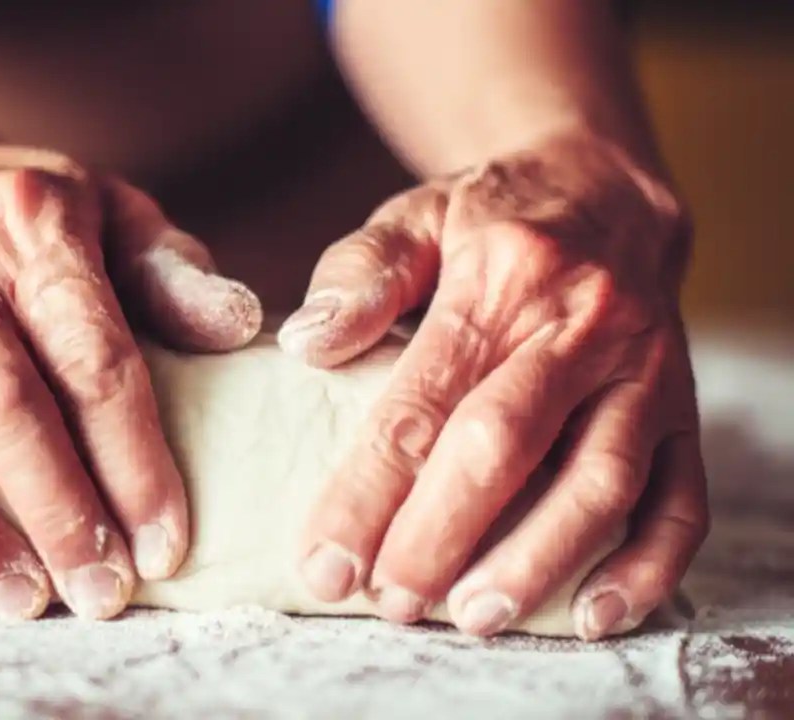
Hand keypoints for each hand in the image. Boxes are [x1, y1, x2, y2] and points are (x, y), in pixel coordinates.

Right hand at [0, 143, 260, 619]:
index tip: (163, 548)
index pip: (92, 359)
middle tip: (98, 596)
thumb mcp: (113, 216)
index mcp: (30, 222)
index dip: (132, 463)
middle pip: (0, 407)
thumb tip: (239, 327)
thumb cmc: (28, 221)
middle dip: (55, 515)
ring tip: (18, 602)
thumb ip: (174, 274)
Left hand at [283, 131, 707, 638]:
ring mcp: (646, 373)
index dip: (369, 489)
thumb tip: (306, 344)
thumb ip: (360, 275)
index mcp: (504, 279)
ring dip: (537, 559)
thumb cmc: (487, 221)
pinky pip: (681, 498)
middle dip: (442, 534)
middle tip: (390, 601)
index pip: (423, 400)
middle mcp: (585, 326)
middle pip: (508, 444)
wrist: (604, 193)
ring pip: (600, 479)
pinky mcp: (684, 413)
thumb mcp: (413, 219)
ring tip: (473, 617)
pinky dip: (646, 566)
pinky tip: (592, 614)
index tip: (326, 560)